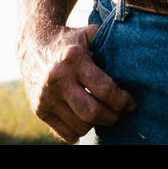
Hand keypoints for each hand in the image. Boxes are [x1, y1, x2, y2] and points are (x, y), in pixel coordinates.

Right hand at [17, 19, 135, 142]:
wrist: (33, 48)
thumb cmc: (71, 42)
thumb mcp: (89, 34)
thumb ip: (110, 41)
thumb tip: (134, 55)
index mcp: (73, 59)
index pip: (104, 89)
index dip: (122, 100)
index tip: (131, 103)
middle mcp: (57, 79)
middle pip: (92, 113)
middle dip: (112, 117)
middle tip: (119, 113)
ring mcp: (46, 97)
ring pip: (80, 126)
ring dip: (96, 125)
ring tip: (103, 113)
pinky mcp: (39, 110)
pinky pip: (65, 134)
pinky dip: (79, 132)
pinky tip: (85, 119)